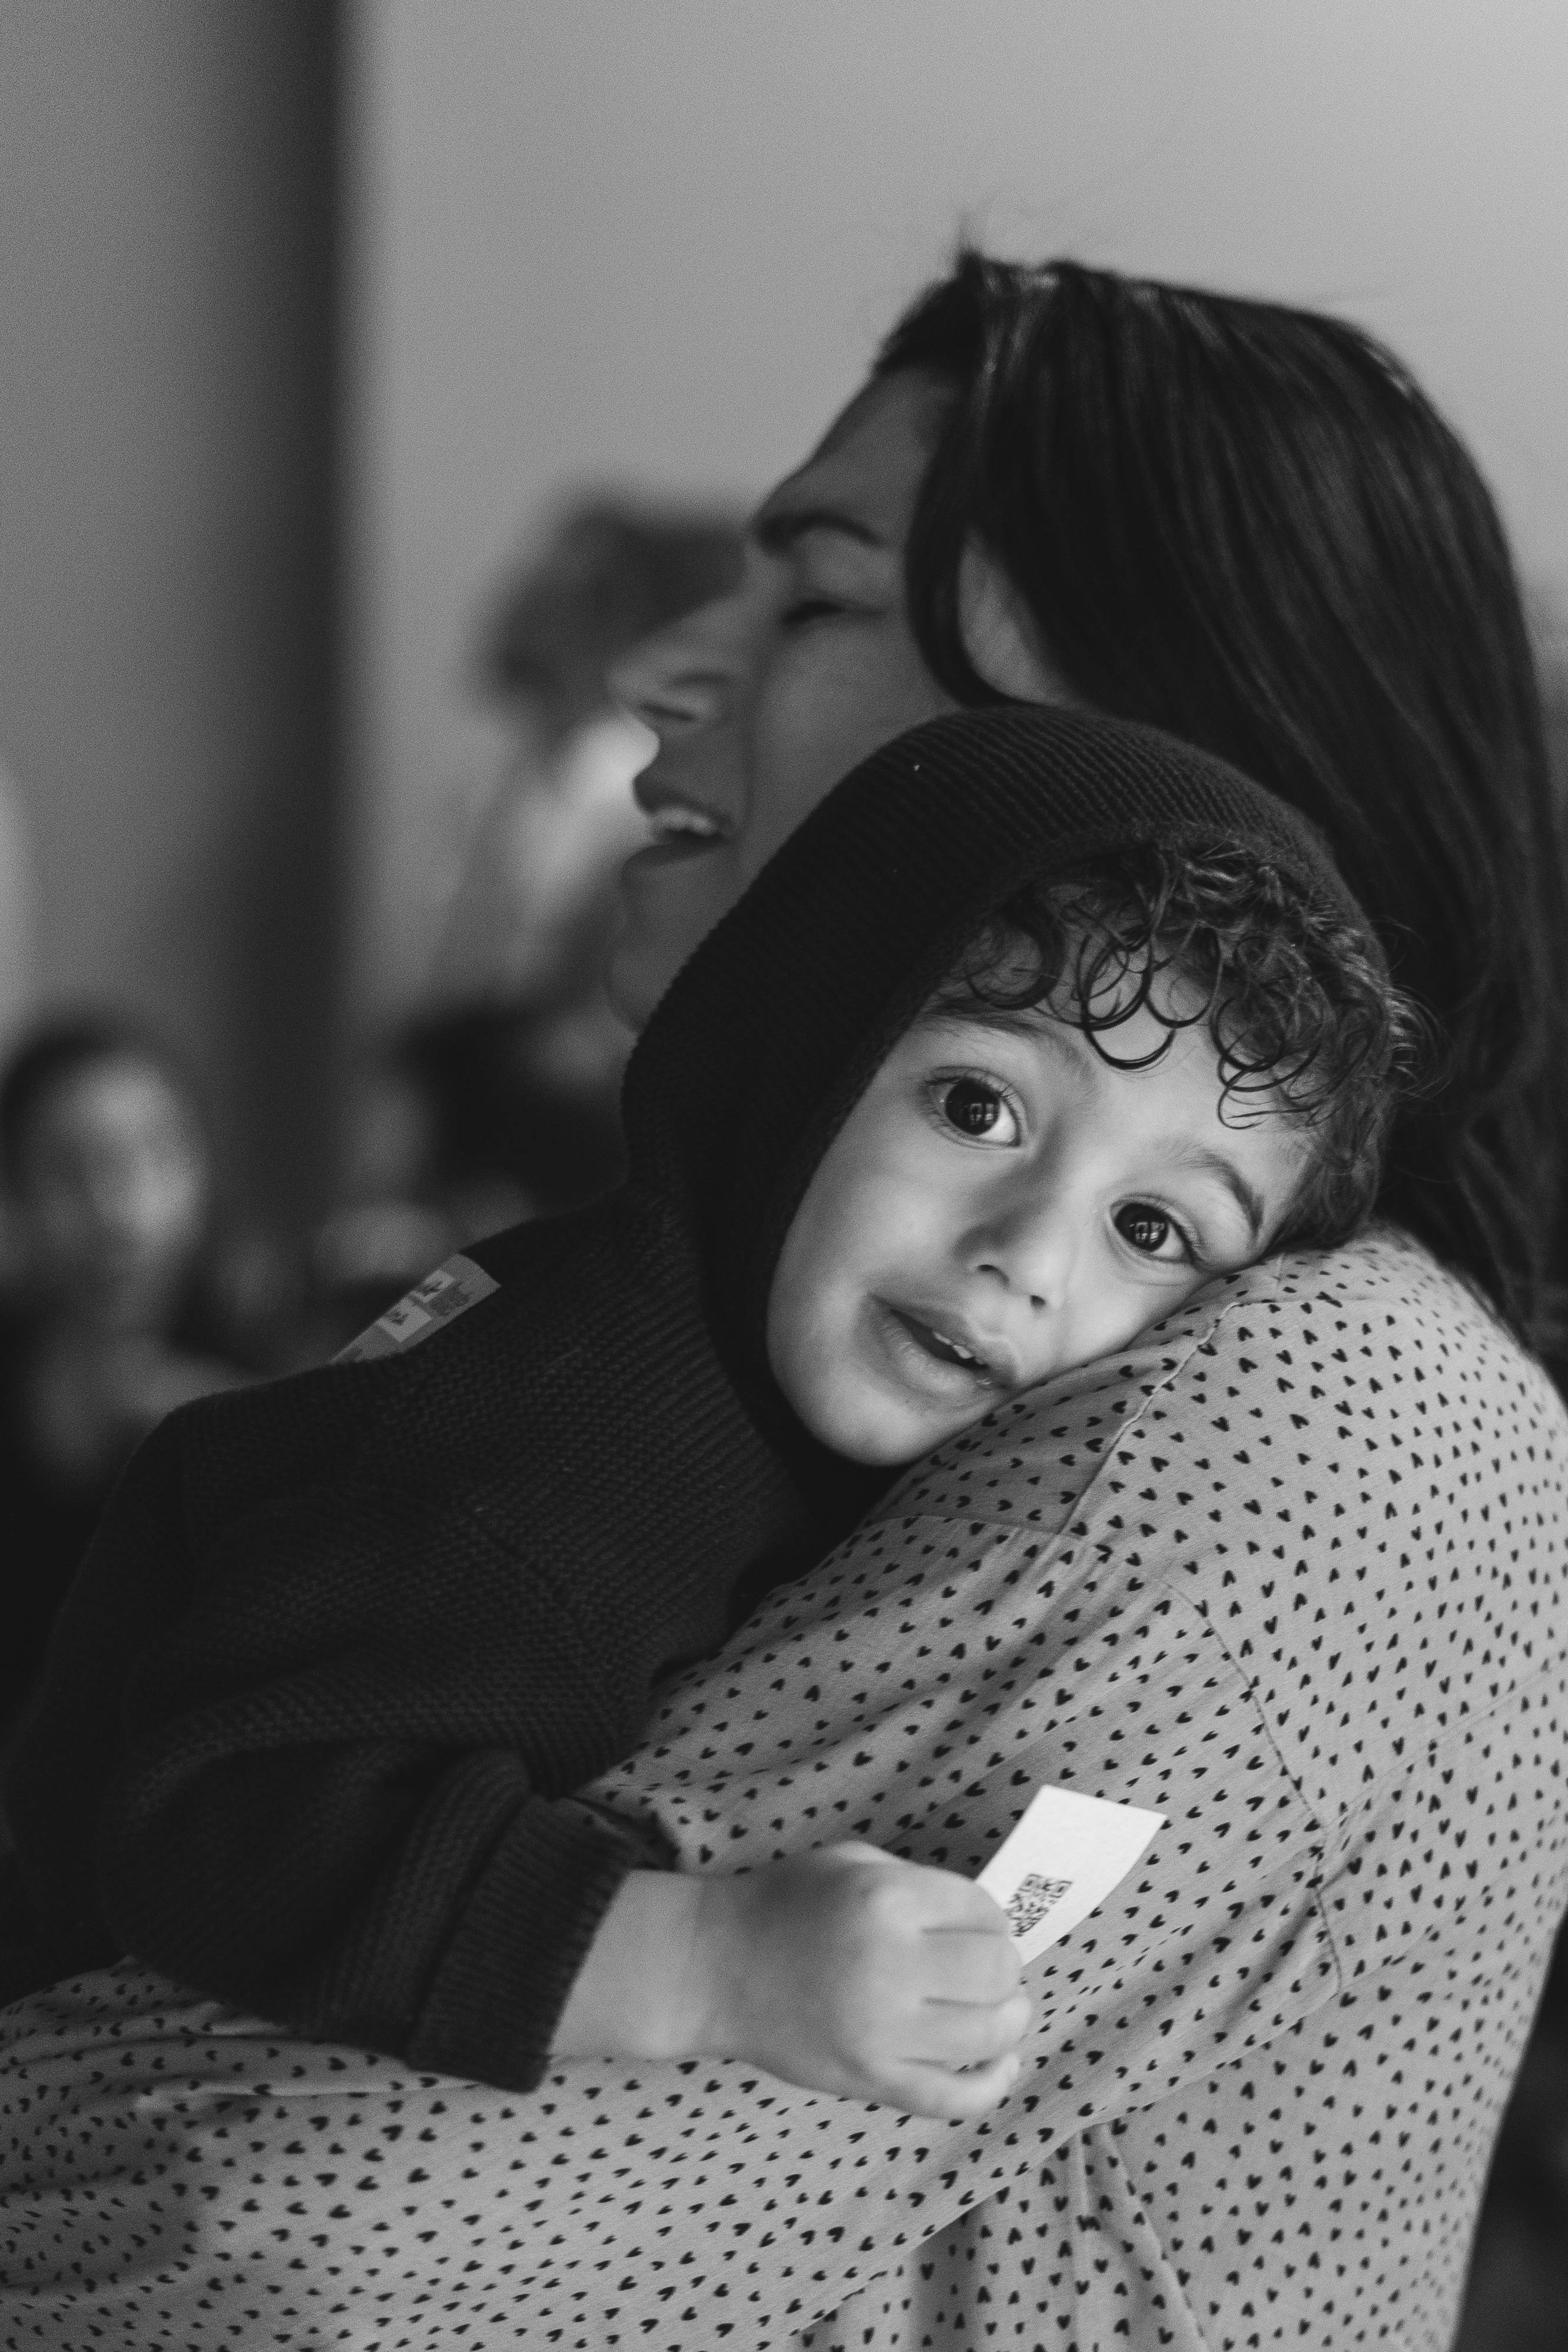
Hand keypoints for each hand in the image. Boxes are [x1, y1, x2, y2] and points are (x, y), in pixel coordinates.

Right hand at [690, 1841, 1029, 2118]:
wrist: (713, 1967)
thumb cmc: (783, 1904)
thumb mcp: (850, 1864)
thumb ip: (917, 1883)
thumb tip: (982, 1922)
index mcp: (887, 1899)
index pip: (983, 1912)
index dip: (993, 1920)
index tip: (982, 1928)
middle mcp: (890, 1964)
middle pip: (996, 1972)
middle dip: (1005, 1968)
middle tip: (991, 1969)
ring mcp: (881, 2031)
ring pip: (988, 2034)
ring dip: (1010, 2020)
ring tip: (1003, 2011)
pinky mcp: (869, 2080)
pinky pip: (953, 2096)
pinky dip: (991, 2084)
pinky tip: (1001, 2063)